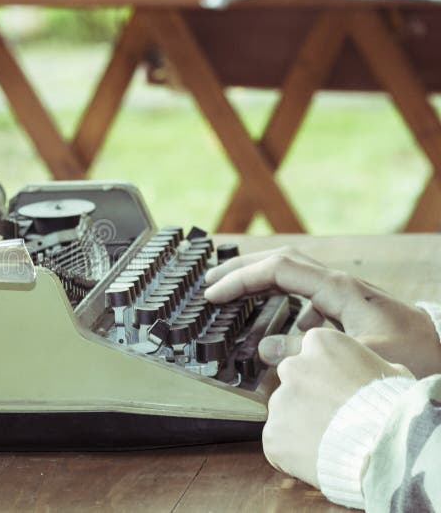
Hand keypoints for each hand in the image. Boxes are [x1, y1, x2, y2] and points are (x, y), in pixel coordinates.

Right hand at [204, 247, 440, 377]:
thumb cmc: (413, 358)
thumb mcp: (356, 358)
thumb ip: (305, 352)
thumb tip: (263, 347)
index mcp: (339, 289)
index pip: (278, 270)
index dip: (241, 280)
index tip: (213, 296)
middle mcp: (339, 286)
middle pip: (280, 263)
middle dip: (241, 270)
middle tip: (208, 284)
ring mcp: (343, 297)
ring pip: (291, 278)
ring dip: (258, 283)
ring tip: (230, 296)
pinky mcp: (348, 312)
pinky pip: (304, 300)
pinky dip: (279, 306)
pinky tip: (272, 330)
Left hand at [259, 328, 413, 486]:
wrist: (388, 447)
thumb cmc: (397, 407)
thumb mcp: (391, 372)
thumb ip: (365, 365)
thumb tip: (366, 372)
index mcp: (321, 344)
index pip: (312, 353)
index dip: (327, 375)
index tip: (340, 391)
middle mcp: (293, 367)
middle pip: (293, 381)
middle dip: (308, 397)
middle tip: (334, 419)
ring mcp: (279, 401)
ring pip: (285, 413)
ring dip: (300, 426)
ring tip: (331, 442)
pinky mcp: (272, 434)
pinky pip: (278, 443)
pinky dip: (292, 453)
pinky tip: (318, 459)